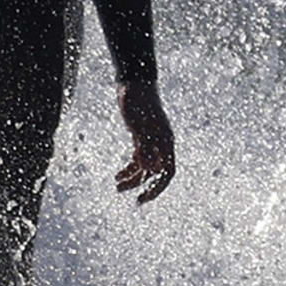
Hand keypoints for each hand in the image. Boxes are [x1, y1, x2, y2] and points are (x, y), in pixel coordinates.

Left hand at [112, 82, 176, 201]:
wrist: (133, 84)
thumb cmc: (138, 103)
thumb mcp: (139, 127)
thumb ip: (144, 148)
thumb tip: (148, 169)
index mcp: (165, 143)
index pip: (167, 172)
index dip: (158, 188)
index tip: (144, 198)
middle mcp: (161, 144)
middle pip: (156, 173)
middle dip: (144, 186)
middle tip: (134, 201)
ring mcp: (151, 141)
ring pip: (145, 166)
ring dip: (132, 178)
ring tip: (117, 187)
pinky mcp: (141, 137)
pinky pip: (138, 158)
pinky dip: (129, 167)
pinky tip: (118, 174)